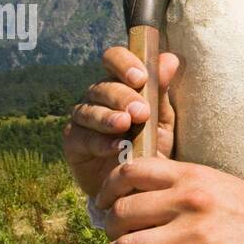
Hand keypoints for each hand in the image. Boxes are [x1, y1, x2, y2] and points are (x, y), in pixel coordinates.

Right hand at [62, 45, 179, 199]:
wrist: (138, 184)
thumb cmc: (150, 145)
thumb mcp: (162, 119)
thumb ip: (162, 91)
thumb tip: (170, 59)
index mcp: (119, 84)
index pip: (114, 59)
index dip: (124, 63)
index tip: (141, 77)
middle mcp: (97, 97)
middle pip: (103, 87)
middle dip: (123, 97)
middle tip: (141, 111)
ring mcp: (82, 118)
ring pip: (90, 111)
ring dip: (108, 117)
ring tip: (125, 125)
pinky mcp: (73, 142)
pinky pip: (83, 137)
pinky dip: (101, 142)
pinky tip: (117, 146)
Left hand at [93, 156, 243, 243]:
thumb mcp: (214, 183)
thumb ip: (179, 184)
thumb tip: (138, 195)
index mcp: (189, 176)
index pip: (130, 172)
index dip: (107, 189)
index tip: (103, 204)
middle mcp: (187, 200)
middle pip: (123, 211)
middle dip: (109, 229)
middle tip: (114, 240)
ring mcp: (193, 234)